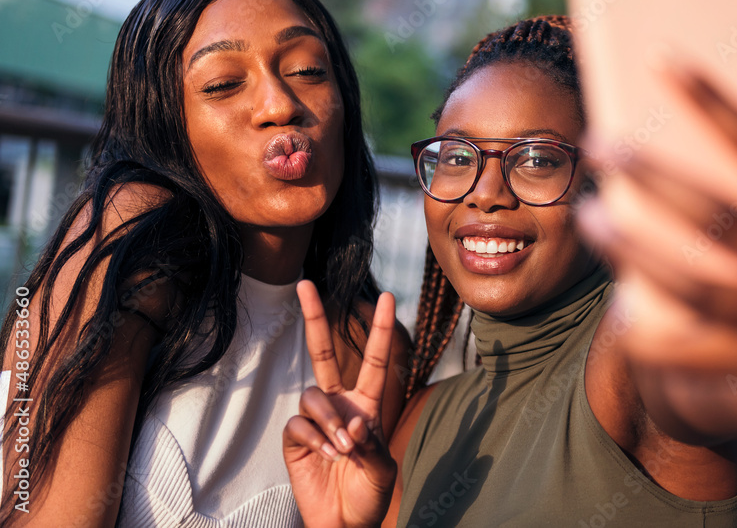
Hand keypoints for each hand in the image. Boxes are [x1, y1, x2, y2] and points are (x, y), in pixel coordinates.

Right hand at [283, 281, 396, 527]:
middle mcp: (340, 404)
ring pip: (313, 394)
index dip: (380, 329)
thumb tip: (352, 422)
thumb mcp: (383, 469)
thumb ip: (372, 444)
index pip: (375, 360)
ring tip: (344, 448)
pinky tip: (327, 455)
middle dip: (314, 318)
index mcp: (367, 405)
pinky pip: (299, 423)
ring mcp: (315, 419)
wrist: (344, 523)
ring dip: (330, 419)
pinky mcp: (295, 439)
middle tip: (306, 285)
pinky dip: (315, 437)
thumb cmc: (368, 495)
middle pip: (323, 353)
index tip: (387, 298)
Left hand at [578, 70, 736, 430]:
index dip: (713, 103)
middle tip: (597, 144)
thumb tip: (683, 144)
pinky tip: (619, 310)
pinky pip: (691, 354)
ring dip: (632, 250)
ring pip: (694, 286)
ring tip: (588, 214)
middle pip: (720, 218)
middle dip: (653, 178)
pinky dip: (651, 334)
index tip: (662, 59)